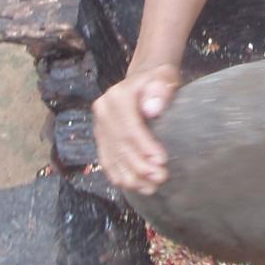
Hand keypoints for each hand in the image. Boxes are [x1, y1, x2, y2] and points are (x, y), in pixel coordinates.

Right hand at [93, 62, 180, 193]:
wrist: (143, 80)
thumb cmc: (158, 80)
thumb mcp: (164, 77)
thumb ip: (160, 90)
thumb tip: (152, 110)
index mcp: (116, 97)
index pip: (130, 127)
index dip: (144, 146)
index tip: (162, 161)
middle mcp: (102, 112)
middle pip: (120, 145)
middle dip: (140, 166)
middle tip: (161, 178)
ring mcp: (99, 126)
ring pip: (112, 157)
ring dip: (131, 177)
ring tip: (152, 187)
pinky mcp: (101, 138)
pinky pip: (107, 161)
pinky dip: (120, 176)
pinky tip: (135, 186)